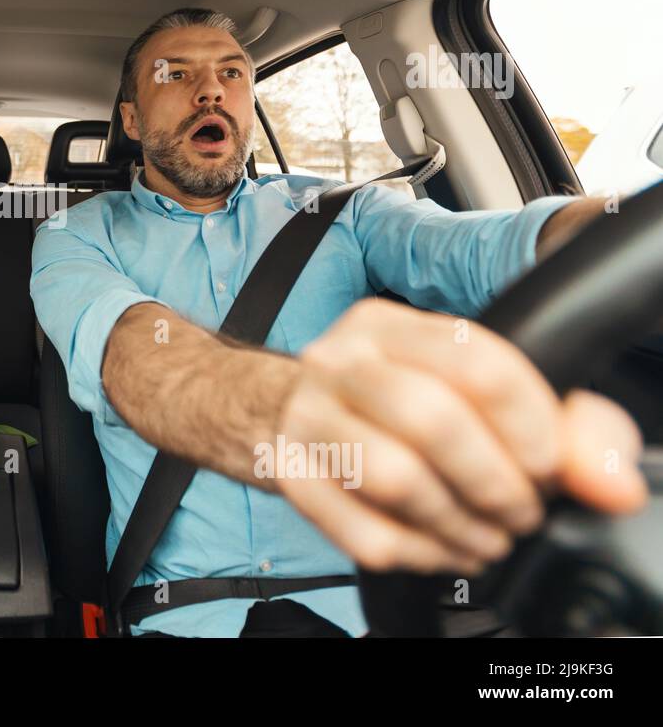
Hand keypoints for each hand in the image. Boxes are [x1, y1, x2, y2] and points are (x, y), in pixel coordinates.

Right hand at [272, 298, 646, 575]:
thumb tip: (610, 480)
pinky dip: (420, 555)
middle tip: (520, 511)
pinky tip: (439, 548)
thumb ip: (560, 424)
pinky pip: (364, 534)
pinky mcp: (289, 478)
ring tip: (485, 536)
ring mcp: (305, 418)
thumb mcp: (465, 388)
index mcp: (387, 327)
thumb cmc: (384, 401)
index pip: (476, 362)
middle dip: (495, 481)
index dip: (532, 426)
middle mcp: (337, 362)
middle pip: (431, 419)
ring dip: (458, 523)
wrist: (273, 413)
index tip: (549, 465)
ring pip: (395, 478)